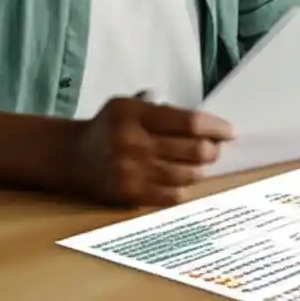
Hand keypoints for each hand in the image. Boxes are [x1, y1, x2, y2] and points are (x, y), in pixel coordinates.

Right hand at [66, 96, 234, 207]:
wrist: (70, 156)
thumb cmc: (109, 127)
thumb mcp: (129, 104)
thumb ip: (162, 110)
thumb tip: (205, 123)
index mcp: (136, 115)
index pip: (190, 122)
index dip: (216, 127)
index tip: (229, 131)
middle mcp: (134, 142)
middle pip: (194, 150)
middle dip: (212, 150)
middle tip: (215, 149)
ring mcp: (132, 171)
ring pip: (188, 175)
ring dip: (201, 170)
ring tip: (201, 165)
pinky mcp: (129, 194)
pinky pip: (172, 196)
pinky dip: (184, 188)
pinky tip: (183, 181)